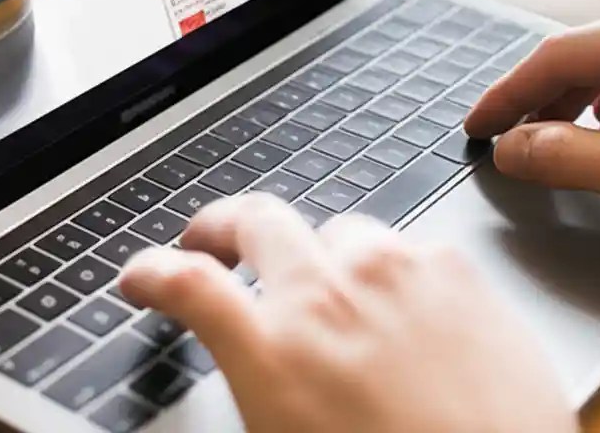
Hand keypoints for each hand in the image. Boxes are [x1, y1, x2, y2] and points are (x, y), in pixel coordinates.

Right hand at [119, 195, 575, 432]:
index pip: (185, 284)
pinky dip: (393, 273)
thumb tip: (248, 362)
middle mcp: (331, 293)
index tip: (142, 275)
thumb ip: (258, 380)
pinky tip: (405, 313)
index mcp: (274, 351)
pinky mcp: (457, 269)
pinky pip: (406, 250)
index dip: (150, 272)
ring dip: (320, 254)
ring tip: (329, 290)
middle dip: (225, 227)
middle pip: (256, 220)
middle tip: (214, 243)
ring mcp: (397, 270)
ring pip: (337, 230)